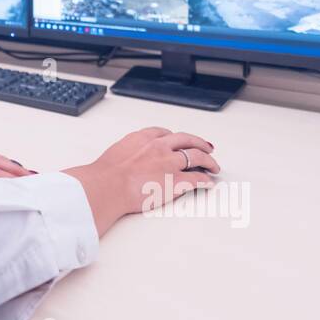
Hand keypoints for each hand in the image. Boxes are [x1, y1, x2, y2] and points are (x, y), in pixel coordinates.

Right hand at [63, 127, 219, 237]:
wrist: (108, 185)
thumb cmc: (105, 174)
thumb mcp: (114, 153)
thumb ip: (125, 153)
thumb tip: (123, 161)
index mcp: (143, 138)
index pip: (164, 133)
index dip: (175, 137)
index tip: (178, 141)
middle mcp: (159, 147)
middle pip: (186, 140)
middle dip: (199, 143)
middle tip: (206, 147)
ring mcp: (170, 163)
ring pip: (197, 156)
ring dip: (208, 160)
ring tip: (214, 166)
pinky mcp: (176, 181)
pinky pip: (197, 178)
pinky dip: (206, 180)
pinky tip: (209, 182)